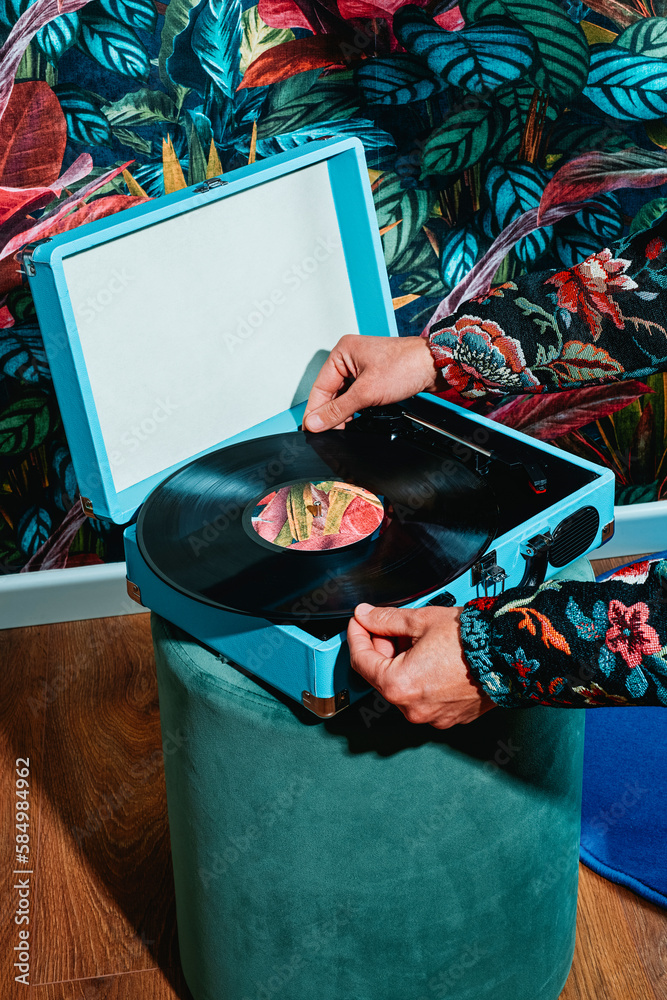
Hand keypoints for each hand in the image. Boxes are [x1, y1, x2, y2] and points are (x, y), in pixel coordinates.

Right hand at [303, 334, 439, 431]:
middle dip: (330, 413)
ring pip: (343, 396)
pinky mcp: (373, 377)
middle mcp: (350, 358)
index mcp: (342, 352)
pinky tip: (354, 421)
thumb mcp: (367, 392)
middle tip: (328, 433)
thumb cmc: (407, 365)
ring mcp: (362, 367)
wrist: (436, 366)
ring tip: (342, 428)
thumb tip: (315, 422)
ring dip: (343, 413)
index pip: (320, 386)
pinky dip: (354, 409)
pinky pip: (356, 396)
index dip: (315, 410)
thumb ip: (339, 410)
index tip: (311, 429)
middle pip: (330, 392)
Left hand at [347, 603, 495, 728]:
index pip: (361, 660)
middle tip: (392, 626)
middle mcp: (413, 709)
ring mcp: (433, 717)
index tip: (359, 622)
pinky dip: (422, 678)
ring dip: (402, 663)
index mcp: (399, 686)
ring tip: (420, 640)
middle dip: (382, 649)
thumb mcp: (421, 620)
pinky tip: (433, 658)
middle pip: (382, 675)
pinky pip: (425, 697)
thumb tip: (366, 616)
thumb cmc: (473, 640)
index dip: (356, 636)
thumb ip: (386, 620)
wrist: (512, 653)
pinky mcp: (450, 717)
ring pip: (404, 687)